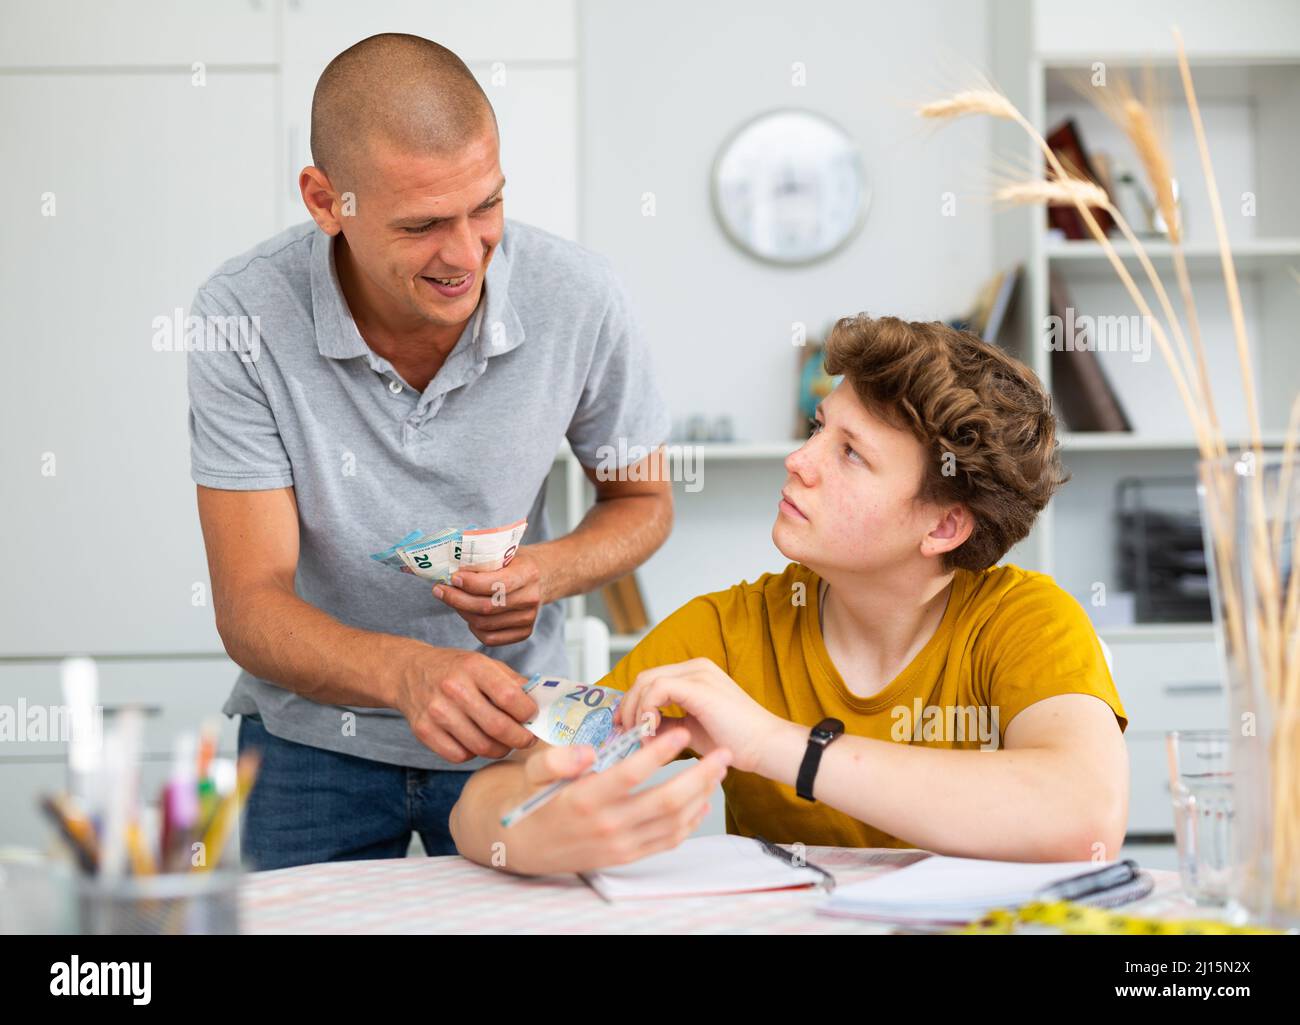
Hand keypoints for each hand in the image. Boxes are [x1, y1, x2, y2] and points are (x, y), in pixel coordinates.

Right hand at [394, 646, 539, 762]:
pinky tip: (476, 741)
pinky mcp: (424, 731)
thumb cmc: (454, 669)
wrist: (409, 671)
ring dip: (500, 749)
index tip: (533, 716)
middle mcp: (453, 688)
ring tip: (504, 742)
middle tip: (526, 739)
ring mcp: (436, 711)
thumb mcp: (484, 663)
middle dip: (520, 738)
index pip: (510, 697)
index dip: (528, 712)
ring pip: (481, 746)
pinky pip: (459, 755)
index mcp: (473, 667)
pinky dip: (473, 753)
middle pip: (498, 727)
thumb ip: (513, 682)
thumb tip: (541, 704)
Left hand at [434, 547, 548, 646]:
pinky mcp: (524, 632)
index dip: (470, 583)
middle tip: (440, 590)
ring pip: (484, 624)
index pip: (496, 584)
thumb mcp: (504, 552)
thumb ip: (482, 560)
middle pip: (486, 607)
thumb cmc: (515, 561)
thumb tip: (448, 568)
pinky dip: (473, 628)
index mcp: (529, 573)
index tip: (452, 578)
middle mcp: (531, 598)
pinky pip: (490, 638)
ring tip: (453, 600)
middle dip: (457, 599)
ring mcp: (529, 618)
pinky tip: (468, 614)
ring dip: (462, 612)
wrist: (542, 576)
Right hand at [503, 726, 730, 875]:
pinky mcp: (626, 856)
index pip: (630, 774)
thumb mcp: (532, 772)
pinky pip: (666, 841)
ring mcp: (619, 845)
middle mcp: (606, 825)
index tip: (681, 732)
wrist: (522, 845)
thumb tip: (587, 751)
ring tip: (718, 771)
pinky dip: (690, 822)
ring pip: (673, 823)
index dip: (659, 753)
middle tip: (722, 753)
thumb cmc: (531, 801)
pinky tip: (701, 801)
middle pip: (666, 802)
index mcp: (584, 798)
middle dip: (701, 775)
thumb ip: (557, 759)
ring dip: (702, 795)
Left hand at [617, 657, 786, 773]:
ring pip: (647, 681)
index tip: (624, 727)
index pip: (651, 680)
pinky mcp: (698, 686)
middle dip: (629, 706)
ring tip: (643, 738)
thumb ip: (667, 726)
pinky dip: (647, 710)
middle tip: (625, 733)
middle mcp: (695, 667)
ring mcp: (697, 673)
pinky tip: (652, 732)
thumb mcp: (690, 731)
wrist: (766, 746)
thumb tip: (642, 731)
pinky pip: (657, 689)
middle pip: (644, 678)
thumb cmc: (737, 741)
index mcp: (695, 674)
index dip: (632, 702)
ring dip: (637, 712)